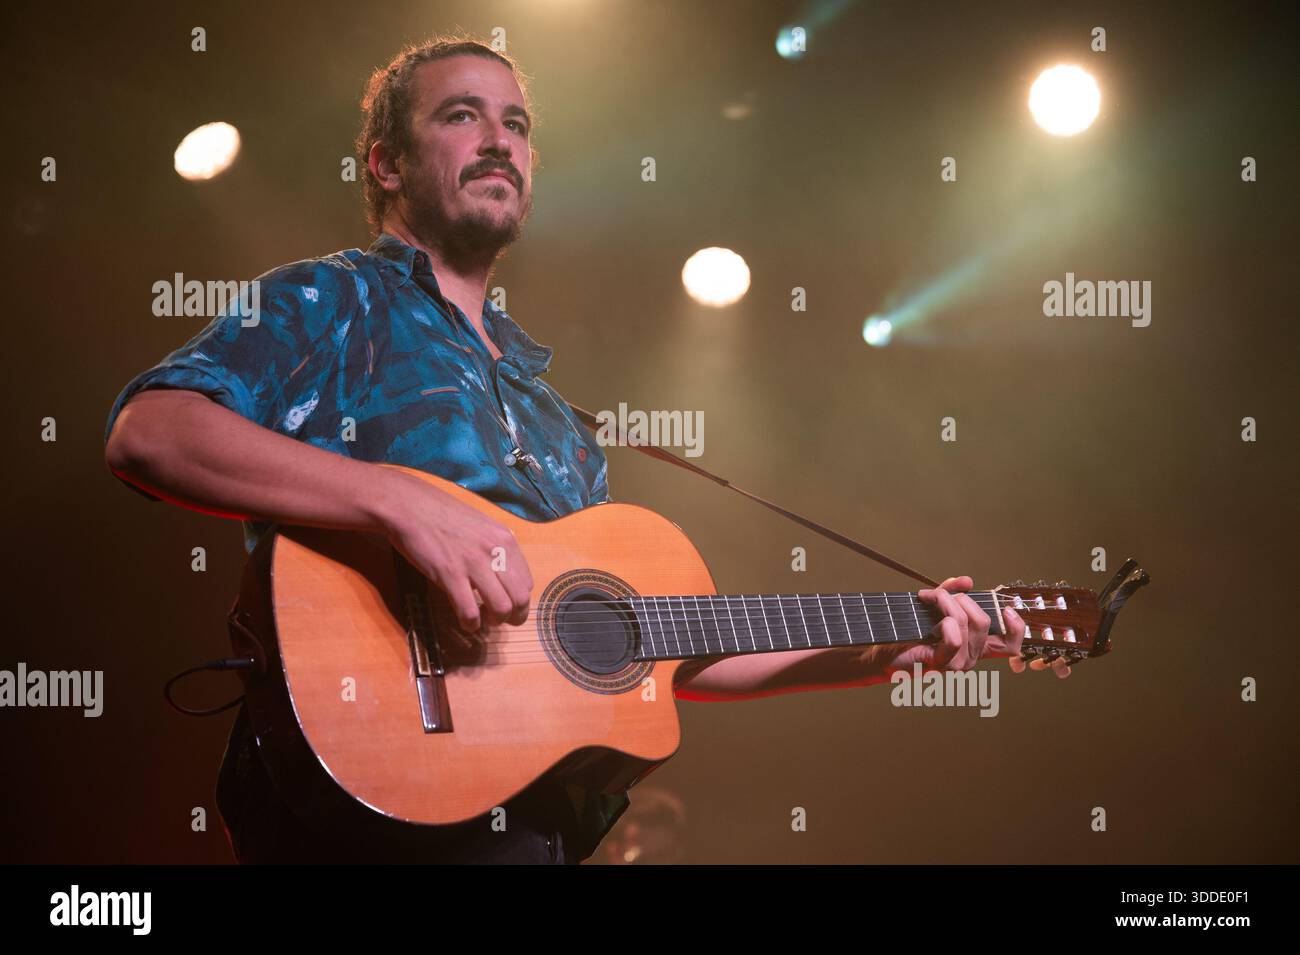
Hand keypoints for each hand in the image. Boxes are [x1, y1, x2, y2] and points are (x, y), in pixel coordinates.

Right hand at [376, 468, 532, 633]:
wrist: (409, 506)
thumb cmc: (441, 515)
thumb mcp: (480, 526)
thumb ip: (495, 548)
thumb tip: (502, 575)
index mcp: (505, 540)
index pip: (527, 582)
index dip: (517, 599)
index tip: (504, 603)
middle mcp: (496, 551)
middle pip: (520, 599)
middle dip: (513, 617)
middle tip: (498, 620)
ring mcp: (473, 563)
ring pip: (501, 608)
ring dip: (494, 622)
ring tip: (482, 620)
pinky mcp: (450, 574)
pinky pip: (469, 612)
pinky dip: (470, 624)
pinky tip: (464, 622)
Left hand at [874, 575, 1030, 674]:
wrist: (882, 652)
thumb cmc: (908, 632)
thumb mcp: (934, 607)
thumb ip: (952, 593)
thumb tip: (967, 581)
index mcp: (975, 647)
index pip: (1011, 645)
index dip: (1016, 627)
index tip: (1006, 609)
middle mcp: (971, 658)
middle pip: (984, 621)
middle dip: (960, 598)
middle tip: (939, 595)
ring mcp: (959, 664)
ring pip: (966, 622)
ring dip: (945, 602)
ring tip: (928, 599)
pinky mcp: (943, 664)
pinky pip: (953, 636)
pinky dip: (941, 619)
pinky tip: (928, 618)